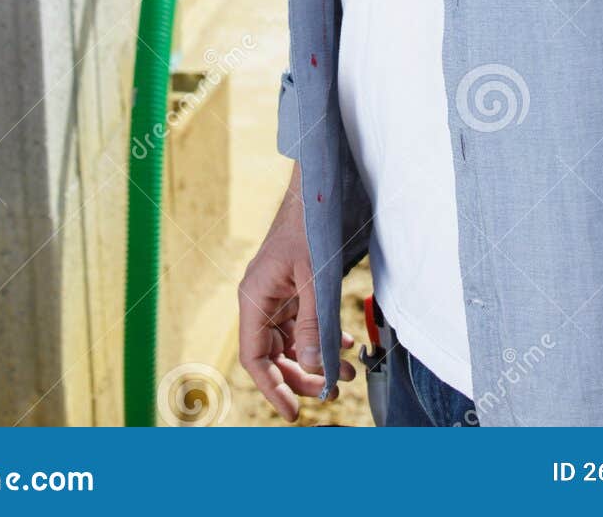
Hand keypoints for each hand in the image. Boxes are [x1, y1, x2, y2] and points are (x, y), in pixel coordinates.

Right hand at [238, 165, 355, 421]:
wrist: (318, 189)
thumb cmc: (310, 225)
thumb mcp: (314, 277)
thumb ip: (314, 324)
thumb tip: (315, 368)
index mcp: (254, 298)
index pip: (254, 358)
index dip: (272, 388)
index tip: (293, 412)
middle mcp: (261, 300)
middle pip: (273, 356)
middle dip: (303, 376)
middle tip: (332, 389)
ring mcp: (278, 295)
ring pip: (292, 343)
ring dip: (318, 358)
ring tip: (348, 370)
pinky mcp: (294, 289)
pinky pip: (304, 325)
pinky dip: (323, 338)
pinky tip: (344, 343)